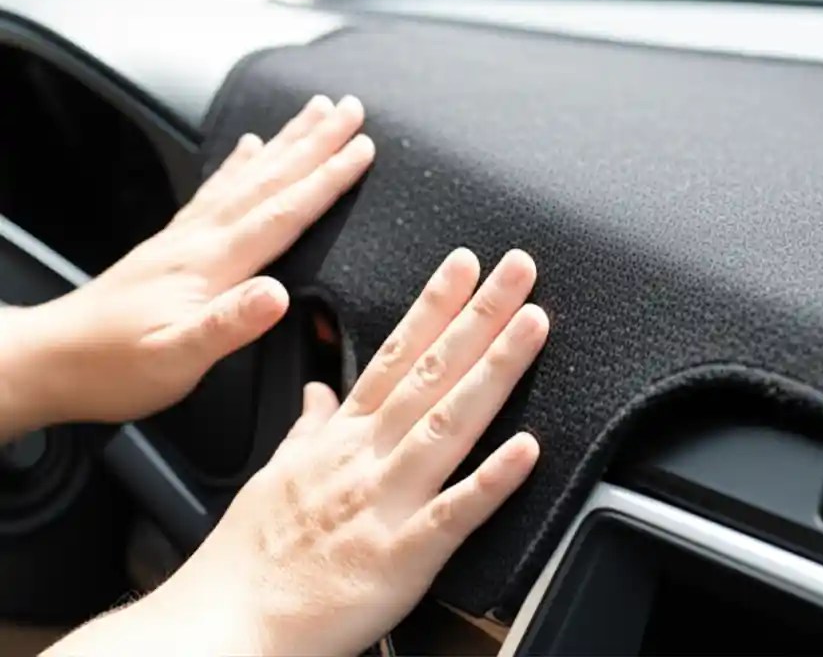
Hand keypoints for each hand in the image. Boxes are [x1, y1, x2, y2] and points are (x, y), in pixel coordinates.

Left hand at [0, 95, 372, 432]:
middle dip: (314, 142)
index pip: (282, 213)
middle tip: (349, 107)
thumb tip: (279, 294)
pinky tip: (249, 148)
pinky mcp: (172, 245)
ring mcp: (184, 238)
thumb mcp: (176, 359)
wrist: (50, 362)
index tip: (362, 148)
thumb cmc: (113, 367)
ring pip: (247, 177)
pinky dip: (238, 165)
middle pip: (269, 180)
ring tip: (312, 112)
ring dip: (285, 143)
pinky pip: (216, 191)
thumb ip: (229, 325)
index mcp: (211, 264)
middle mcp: (200, 240)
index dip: (326, 179)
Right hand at [68, 248, 548, 656]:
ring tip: (532, 325)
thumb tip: (322, 387)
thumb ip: (311, 425)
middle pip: (432, 372)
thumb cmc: (253, 556)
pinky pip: (455, 513)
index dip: (434, 305)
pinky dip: (491, 480)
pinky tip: (528, 448)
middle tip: (518, 268)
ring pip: (450, 423)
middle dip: (479, 315)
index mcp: (343, 438)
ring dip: (494, 370)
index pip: (397, 355)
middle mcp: (368, 457)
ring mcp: (387, 502)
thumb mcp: (278, 473)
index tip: (465, 264)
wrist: (227, 624)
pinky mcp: (403, 556)